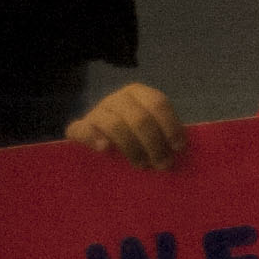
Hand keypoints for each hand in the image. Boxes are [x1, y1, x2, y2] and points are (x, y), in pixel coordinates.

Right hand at [66, 82, 184, 168]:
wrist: (102, 139)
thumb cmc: (137, 135)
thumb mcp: (153, 129)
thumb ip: (163, 133)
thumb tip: (180, 149)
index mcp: (139, 93)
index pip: (158, 104)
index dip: (171, 126)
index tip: (179, 148)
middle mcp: (117, 98)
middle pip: (140, 118)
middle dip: (154, 144)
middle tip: (163, 164)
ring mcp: (96, 111)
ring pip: (115, 125)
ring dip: (132, 148)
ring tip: (143, 165)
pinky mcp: (79, 127)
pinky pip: (82, 130)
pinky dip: (94, 138)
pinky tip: (105, 149)